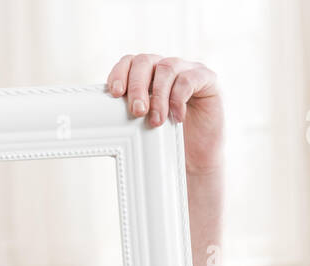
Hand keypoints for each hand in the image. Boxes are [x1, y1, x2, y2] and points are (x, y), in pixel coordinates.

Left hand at [105, 54, 223, 174]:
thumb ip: (129, 114)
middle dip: (137, 86)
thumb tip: (102, 117)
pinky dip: (178, 98)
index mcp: (148, 75)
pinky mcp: (207, 79)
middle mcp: (166, 67)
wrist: (197, 160)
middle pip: (145, 61)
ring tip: (156, 121)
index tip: (115, 93)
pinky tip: (177, 118)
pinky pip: (188, 79)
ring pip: (166, 68)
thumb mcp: (142, 127)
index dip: (120, 73)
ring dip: (158, 96)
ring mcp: (188, 70)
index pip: (130, 62)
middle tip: (136, 111)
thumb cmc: (168, 142)